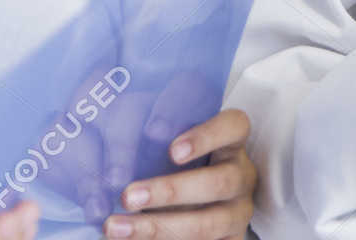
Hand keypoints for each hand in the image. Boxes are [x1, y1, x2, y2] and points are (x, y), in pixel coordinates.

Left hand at [104, 108, 255, 238]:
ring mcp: (238, 214)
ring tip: (116, 228)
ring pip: (208, 224)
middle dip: (171, 191)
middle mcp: (242, 177)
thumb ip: (152, 148)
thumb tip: (113, 164)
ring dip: (157, 228)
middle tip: (127, 197)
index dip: (207, 137)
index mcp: (232, 144)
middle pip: (219, 182)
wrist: (196, 203)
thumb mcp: (172, 151)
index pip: (234, 127)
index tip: (172, 151)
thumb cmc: (176, 167)